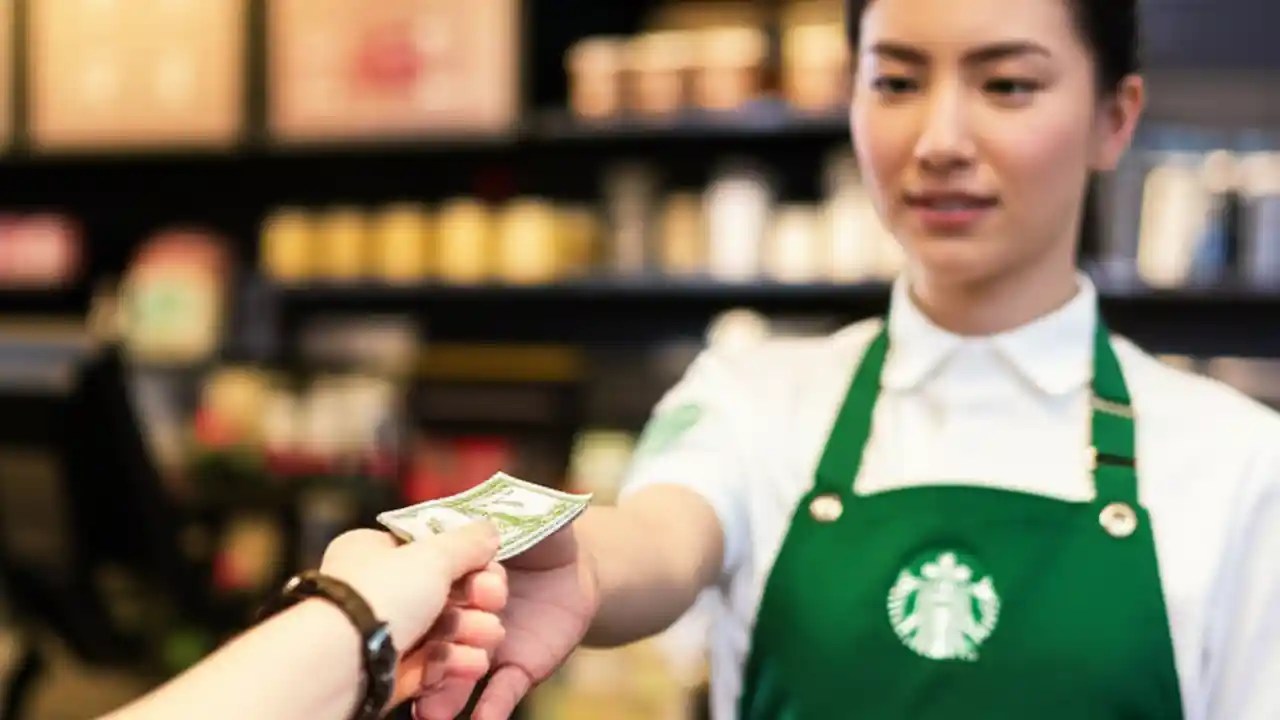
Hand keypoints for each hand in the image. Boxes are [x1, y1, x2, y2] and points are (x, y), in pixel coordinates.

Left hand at [320, 523, 507, 708]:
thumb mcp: (432, 556)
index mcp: (373, 552)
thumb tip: (489, 530)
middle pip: (442, 592)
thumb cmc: (381, 594)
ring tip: (487, 636)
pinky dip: (455, 663)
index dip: (466, 560)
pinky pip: (432, 663)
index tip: (490, 568)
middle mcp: (375, 591)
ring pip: (442, 630)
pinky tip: (471, 662)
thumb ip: (467, 542)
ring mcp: (382, 633)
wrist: (346, 660)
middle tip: (493, 602)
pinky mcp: (390, 671)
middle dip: (476, 601)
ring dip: (472, 632)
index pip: (429, 550)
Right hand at [413, 525, 599, 719]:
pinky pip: (502, 692)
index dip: (427, 596)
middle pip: (437, 636)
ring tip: (429, 713)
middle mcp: (459, 616)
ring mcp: (483, 646)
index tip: (412, 605)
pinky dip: (493, 709)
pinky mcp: (515, 668)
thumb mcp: (523, 516)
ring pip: (458, 674)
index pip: (434, 587)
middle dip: (425, 653)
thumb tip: (480, 517)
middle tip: (407, 672)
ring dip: (443, 695)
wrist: (579, 570)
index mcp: (455, 575)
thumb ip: (500, 517)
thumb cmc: (541, 533)